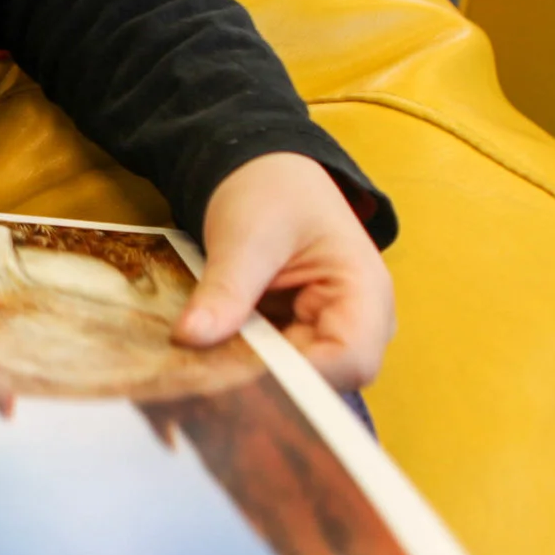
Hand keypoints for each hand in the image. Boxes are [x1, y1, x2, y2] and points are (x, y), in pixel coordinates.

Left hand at [174, 151, 393, 390]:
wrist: (264, 171)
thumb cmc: (271, 191)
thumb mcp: (245, 235)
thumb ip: (226, 288)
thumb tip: (190, 338)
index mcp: (363, 293)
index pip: (349, 360)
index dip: (298, 378)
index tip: (235, 380)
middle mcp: (355, 323)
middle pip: (319, 379)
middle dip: (262, 383)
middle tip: (198, 382)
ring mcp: (323, 333)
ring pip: (289, 379)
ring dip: (243, 376)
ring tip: (192, 374)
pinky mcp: (291, 337)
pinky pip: (267, 365)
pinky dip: (235, 363)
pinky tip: (198, 363)